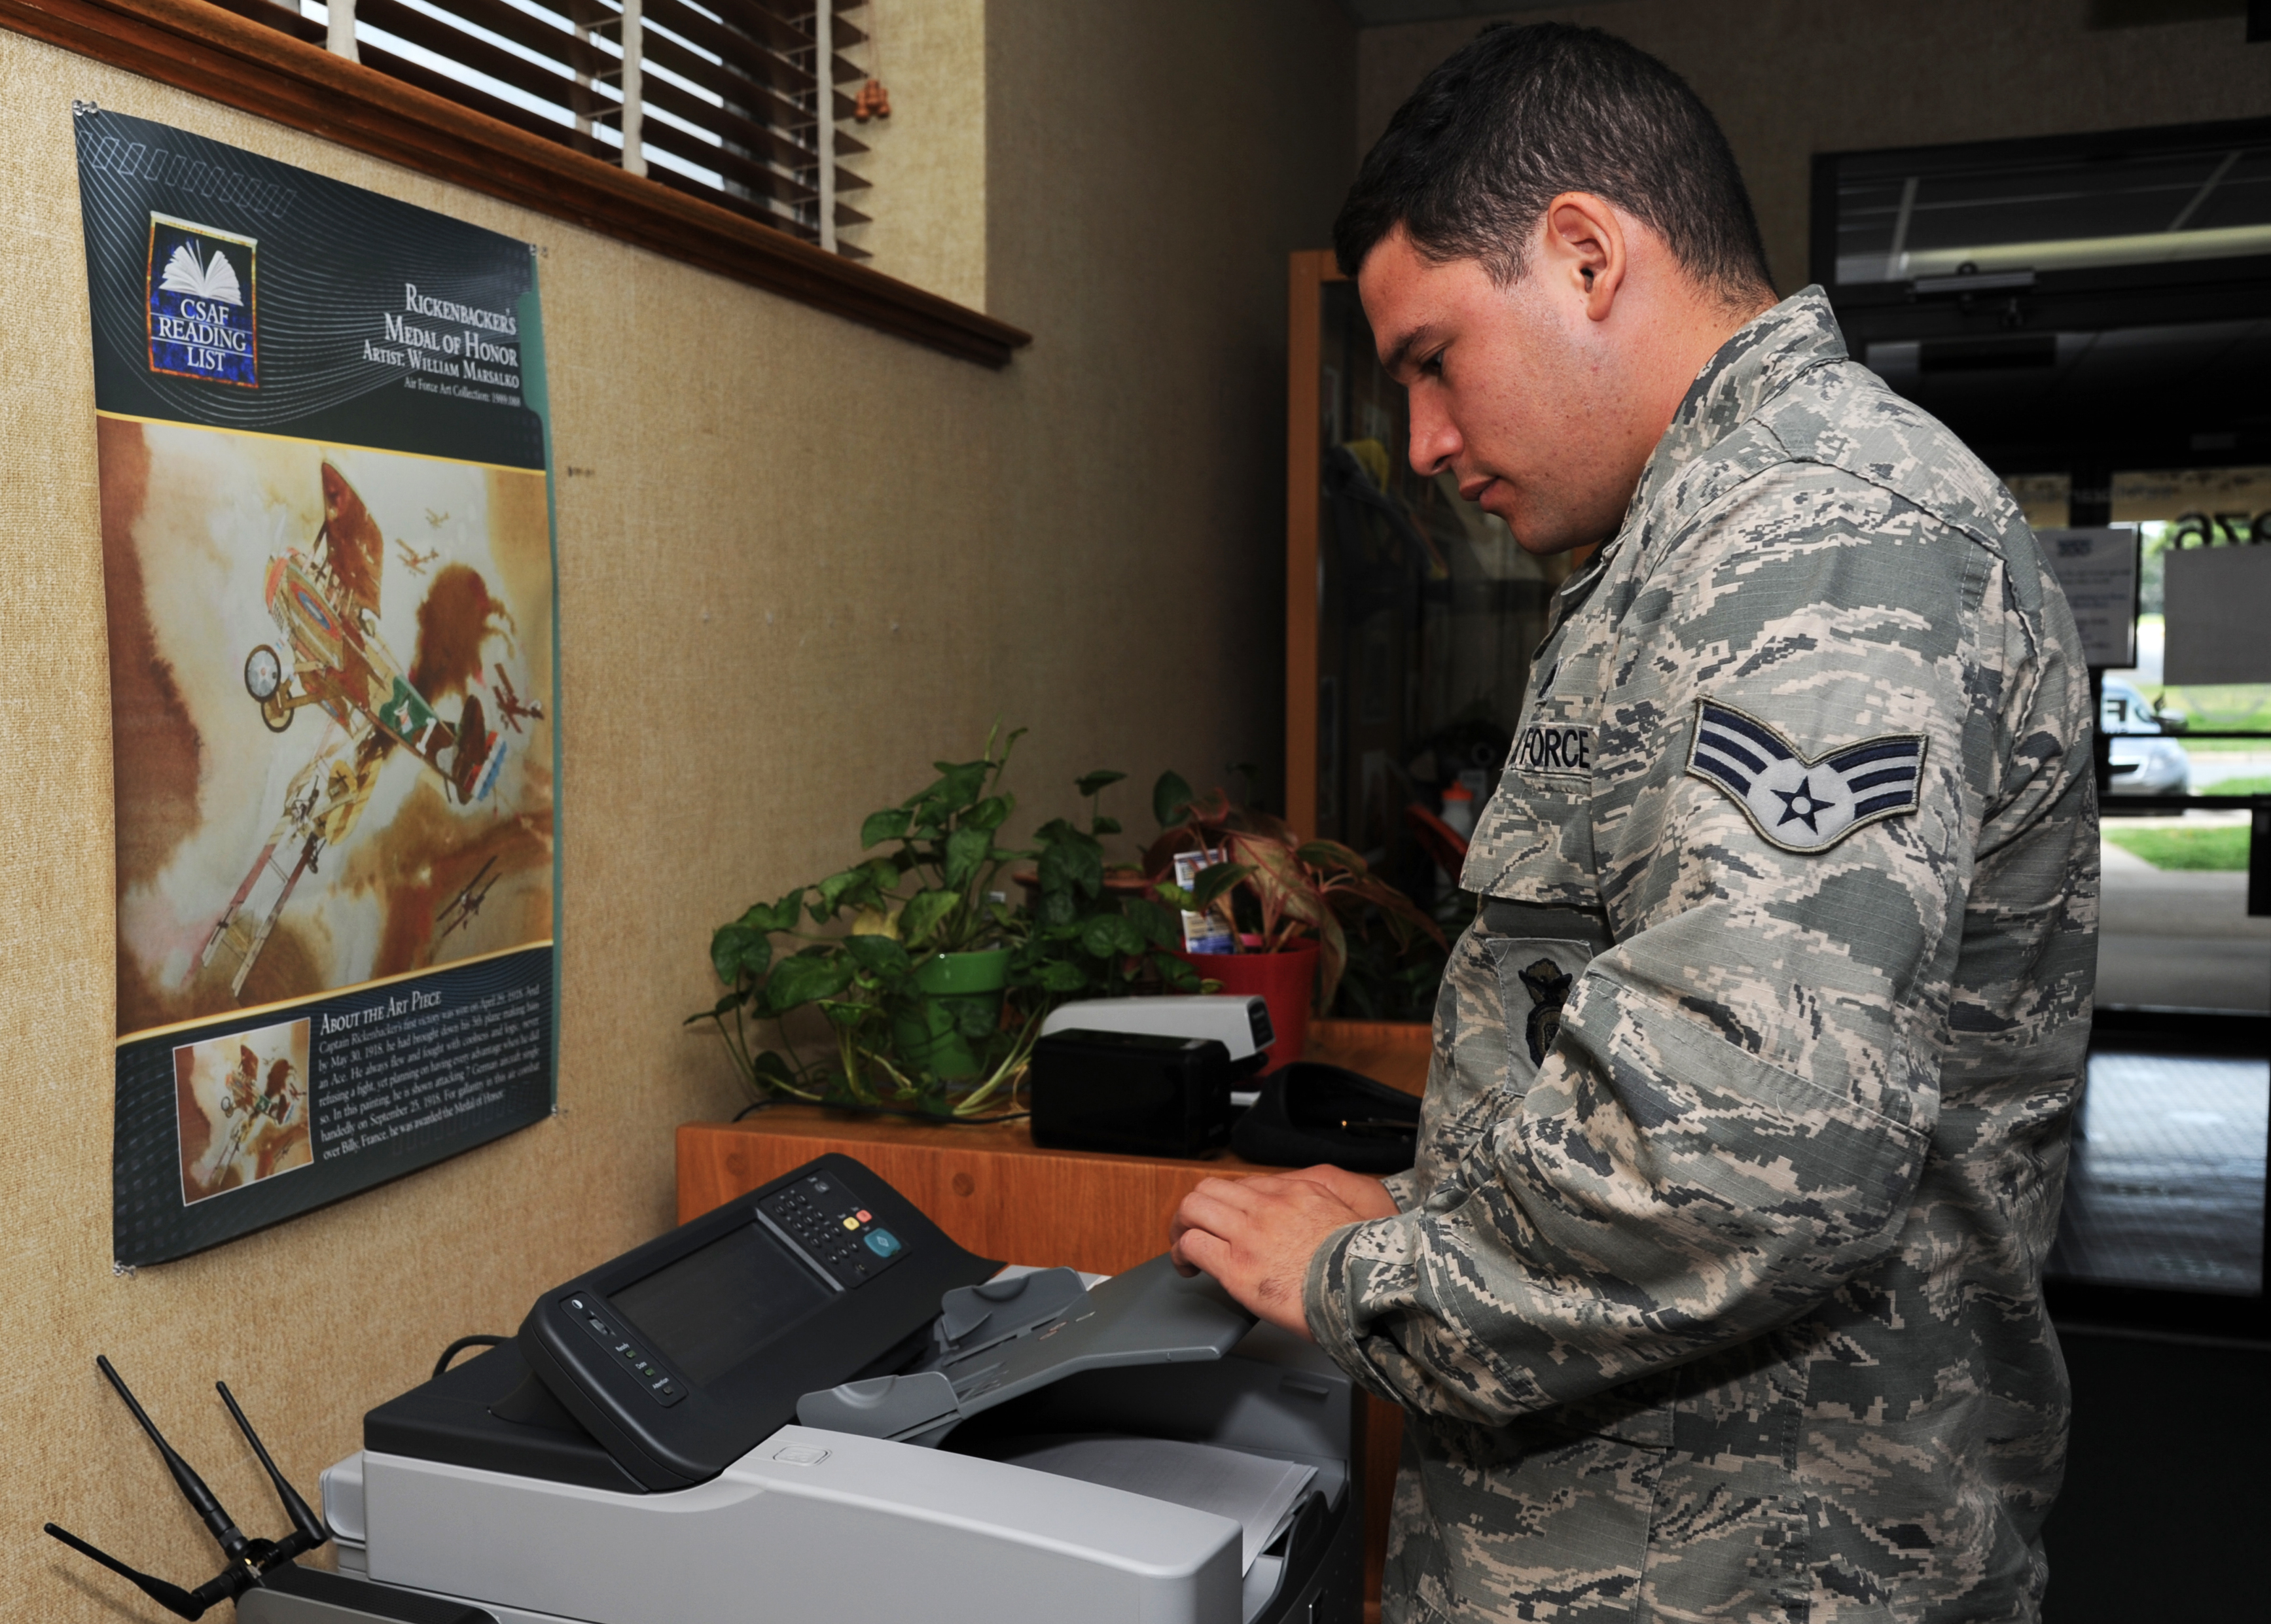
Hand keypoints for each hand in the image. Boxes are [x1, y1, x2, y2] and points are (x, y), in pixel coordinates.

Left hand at [1168, 1166, 1398, 1339]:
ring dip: (1182, 1227)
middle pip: (1211, 1188)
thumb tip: (1317, 1218)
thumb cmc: (1364, 1263)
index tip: (1228, 1218)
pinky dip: (1182, 1254)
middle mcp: (1268, 1206)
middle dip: (1196, 1208)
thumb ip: (1328, 1206)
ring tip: (1183, 1248)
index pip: (1245, 1185)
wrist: (1365, 1289)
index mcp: (1298, 1191)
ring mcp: (1250, 1234)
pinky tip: (1187, 1268)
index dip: (1229, 1202)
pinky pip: (1194, 1245)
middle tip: (1193, 1228)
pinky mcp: (1237, 1267)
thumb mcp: (1354, 1215)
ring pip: (1193, 1208)